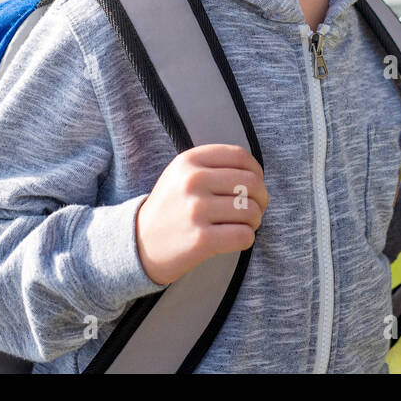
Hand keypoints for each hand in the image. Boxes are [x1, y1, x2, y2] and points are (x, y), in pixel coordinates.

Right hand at [134, 144, 267, 285]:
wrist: (140, 243)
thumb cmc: (171, 208)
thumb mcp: (182, 175)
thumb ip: (215, 166)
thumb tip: (257, 176)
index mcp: (189, 160)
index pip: (240, 156)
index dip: (257, 171)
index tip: (255, 185)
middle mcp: (192, 181)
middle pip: (251, 183)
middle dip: (261, 199)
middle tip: (254, 210)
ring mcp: (196, 210)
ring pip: (251, 211)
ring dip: (254, 221)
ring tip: (241, 225)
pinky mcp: (201, 240)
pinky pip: (244, 236)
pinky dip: (247, 239)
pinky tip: (234, 239)